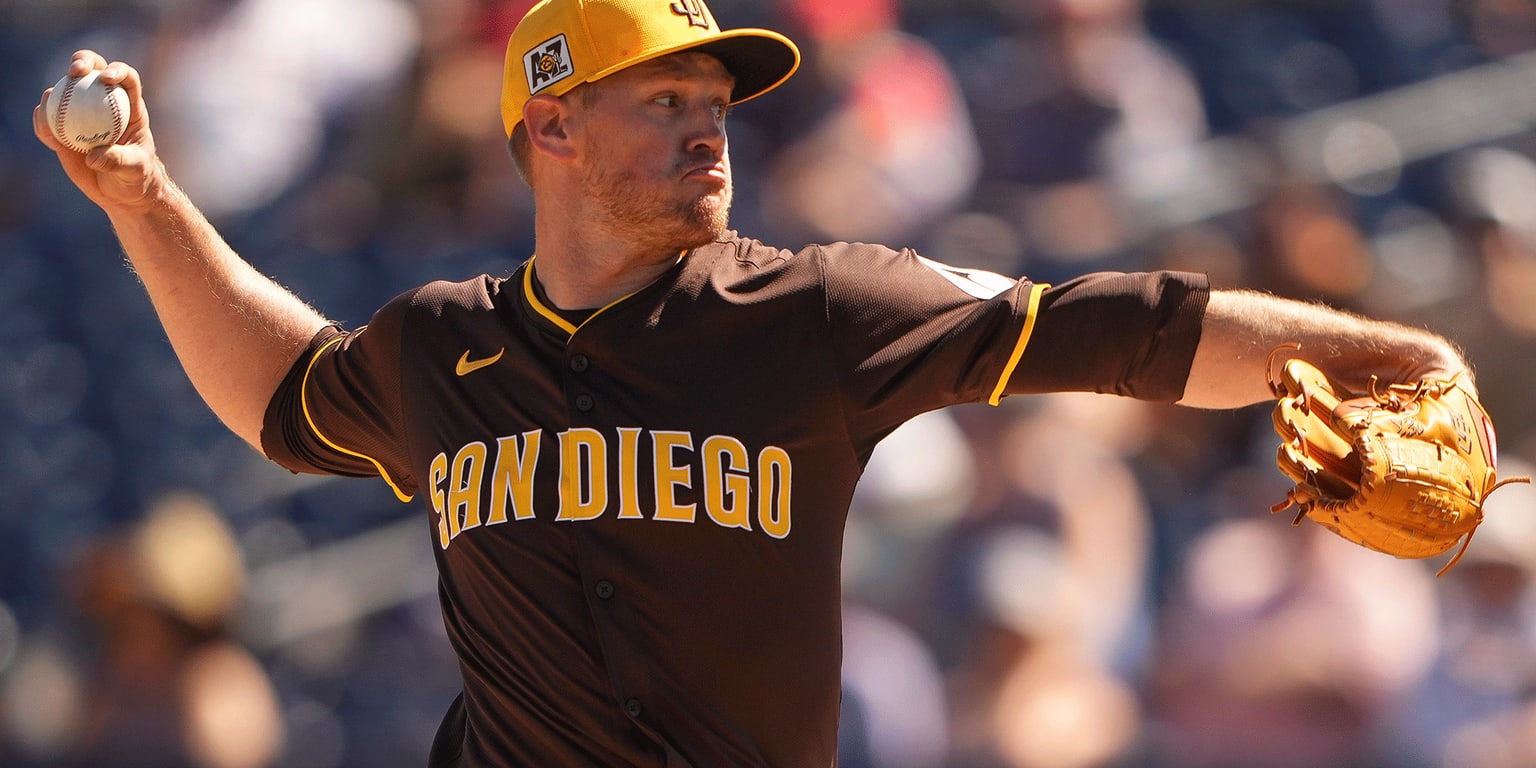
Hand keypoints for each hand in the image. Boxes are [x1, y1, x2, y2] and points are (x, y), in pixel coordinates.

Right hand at [34, 50, 165, 211]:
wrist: (121, 192)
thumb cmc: (136, 177)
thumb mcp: (134, 170)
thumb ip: (118, 160)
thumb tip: (93, 155)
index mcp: (129, 107)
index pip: (126, 79)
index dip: (117, 71)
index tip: (106, 79)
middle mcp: (104, 103)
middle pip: (93, 71)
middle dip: (83, 61)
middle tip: (75, 71)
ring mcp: (81, 113)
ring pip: (64, 92)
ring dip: (54, 91)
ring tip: (49, 100)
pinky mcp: (63, 130)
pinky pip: (48, 121)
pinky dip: (43, 121)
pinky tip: (43, 125)